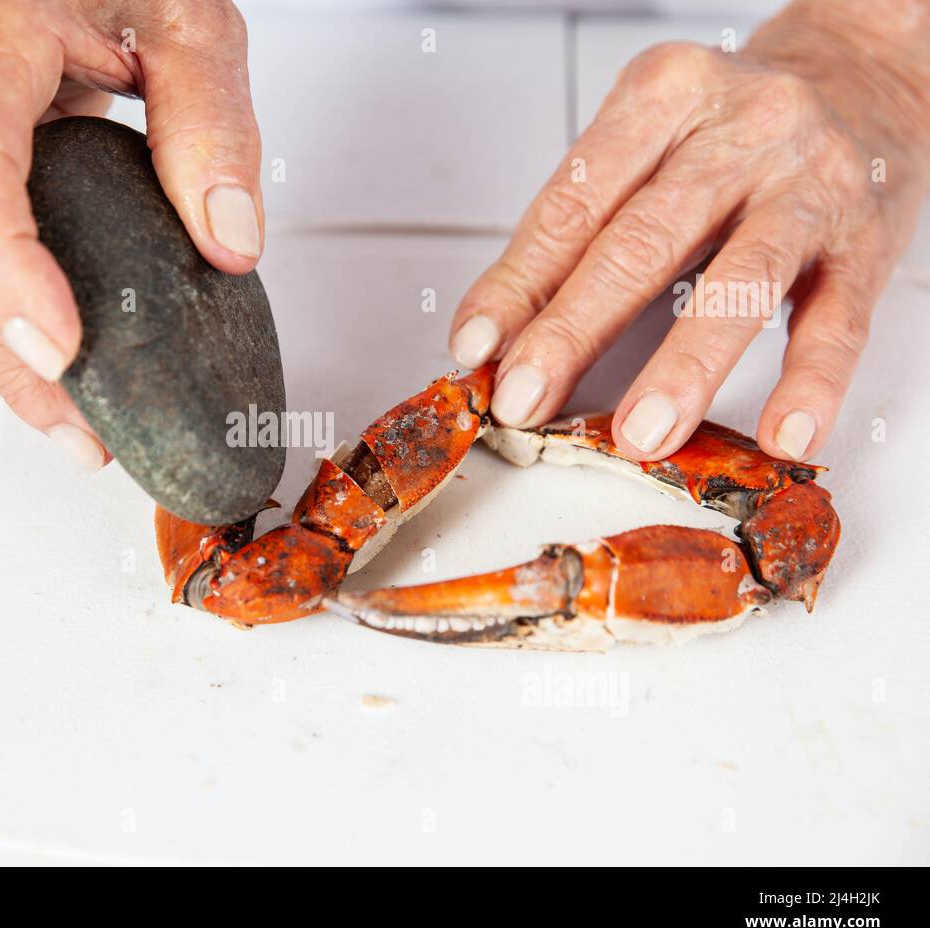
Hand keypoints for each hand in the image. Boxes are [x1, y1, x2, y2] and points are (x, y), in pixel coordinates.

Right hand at [0, 0, 262, 468]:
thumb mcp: (189, 17)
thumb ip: (212, 120)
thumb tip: (228, 237)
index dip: (8, 271)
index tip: (63, 347)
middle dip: (12, 357)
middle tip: (85, 428)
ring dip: (6, 363)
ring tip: (78, 428)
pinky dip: (8, 325)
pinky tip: (58, 378)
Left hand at [449, 0, 929, 460]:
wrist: (868, 76)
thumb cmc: (734, 127)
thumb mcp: (648, 139)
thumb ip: (583, 224)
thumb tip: (504, 331)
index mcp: (664, 97)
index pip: (574, 205)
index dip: (518, 283)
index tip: (476, 346)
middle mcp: (740, 131)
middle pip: (641, 243)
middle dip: (573, 332)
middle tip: (525, 399)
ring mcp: (808, 185)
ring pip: (739, 282)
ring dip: (683, 368)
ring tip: (641, 434)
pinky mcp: (865, 242)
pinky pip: (837, 320)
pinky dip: (809, 382)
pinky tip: (782, 432)